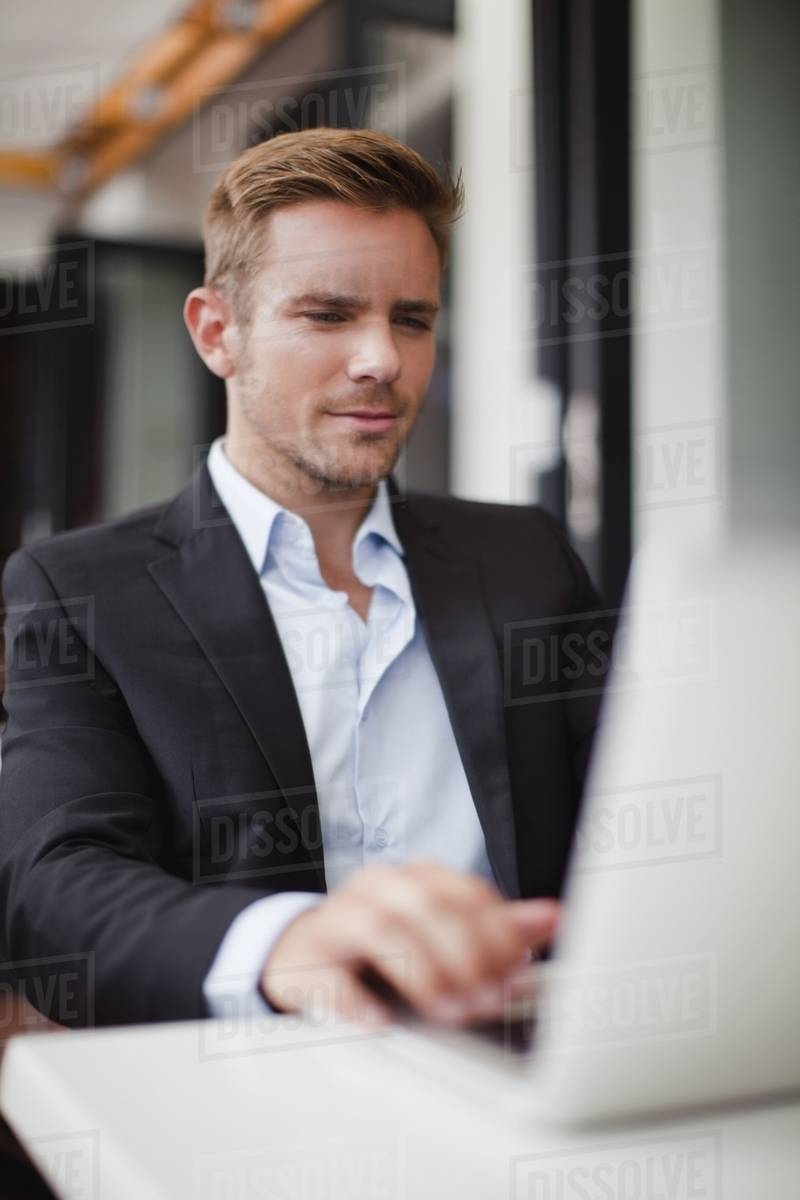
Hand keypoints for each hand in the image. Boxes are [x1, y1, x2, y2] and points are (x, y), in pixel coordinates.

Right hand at [259, 861, 560, 1027]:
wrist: (305, 952)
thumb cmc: (385, 943)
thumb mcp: (443, 931)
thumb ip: (497, 927)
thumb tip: (555, 917)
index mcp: (419, 876)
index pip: (466, 892)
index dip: (497, 934)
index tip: (518, 974)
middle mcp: (380, 885)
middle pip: (427, 905)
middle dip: (465, 954)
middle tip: (487, 999)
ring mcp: (340, 917)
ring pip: (381, 928)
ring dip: (422, 973)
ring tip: (447, 1011)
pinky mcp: (307, 956)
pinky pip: (330, 974)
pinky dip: (357, 1001)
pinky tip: (381, 1022)